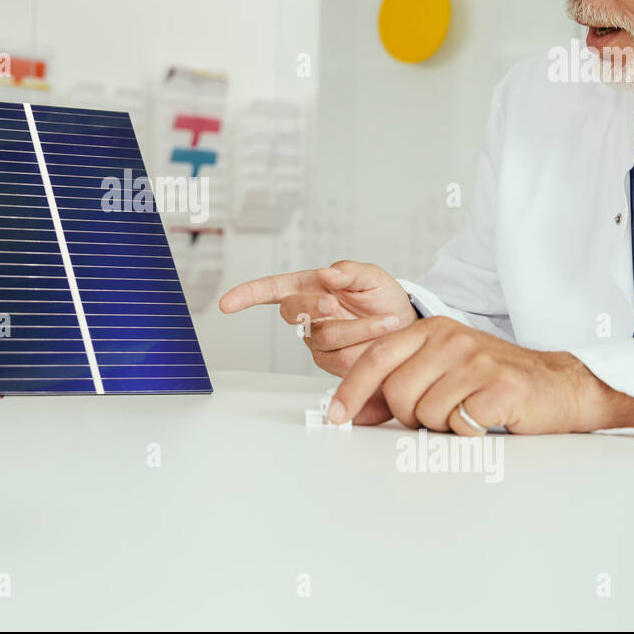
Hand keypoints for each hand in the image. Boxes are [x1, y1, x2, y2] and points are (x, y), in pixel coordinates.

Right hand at [219, 260, 415, 375]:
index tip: (227, 304)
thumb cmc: (384, 299)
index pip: (272, 289)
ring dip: (358, 328)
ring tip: (386, 321)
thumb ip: (351, 272)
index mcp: (310, 286)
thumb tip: (326, 273)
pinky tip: (382, 335)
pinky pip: (342, 357)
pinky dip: (366, 343)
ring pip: (324, 337)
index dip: (247, 295)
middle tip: (334, 303)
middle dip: (311, 306)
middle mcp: (309, 314)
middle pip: (291, 312)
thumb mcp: (373, 277)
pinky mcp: (332, 362)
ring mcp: (318, 340)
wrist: (406, 328)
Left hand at [327, 315, 633, 433]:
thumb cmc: (495, 382)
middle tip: (438, 415)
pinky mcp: (499, 386)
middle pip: (397, 392)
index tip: (337, 417)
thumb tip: (354, 411)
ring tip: (465, 413)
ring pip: (426, 413)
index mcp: (431, 329)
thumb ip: (397, 385)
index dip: (352, 390)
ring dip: (441, 426)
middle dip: (409, 416)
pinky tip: (484, 419)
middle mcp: (451, 338)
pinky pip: (459, 424)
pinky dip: (467, 432)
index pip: (375, 357)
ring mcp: (476, 360)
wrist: (560, 385)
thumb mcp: (441, 373)